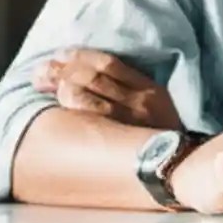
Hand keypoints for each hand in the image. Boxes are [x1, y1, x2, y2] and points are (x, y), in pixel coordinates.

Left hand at [33, 49, 182, 130]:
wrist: (180, 167)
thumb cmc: (162, 136)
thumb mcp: (157, 106)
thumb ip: (132, 89)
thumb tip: (90, 74)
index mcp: (149, 89)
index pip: (108, 63)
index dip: (80, 55)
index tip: (62, 55)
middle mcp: (139, 102)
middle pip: (91, 76)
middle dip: (61, 69)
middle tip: (42, 71)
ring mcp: (127, 120)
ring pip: (83, 93)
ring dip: (59, 85)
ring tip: (44, 85)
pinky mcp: (116, 138)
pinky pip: (84, 115)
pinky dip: (66, 105)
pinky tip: (56, 104)